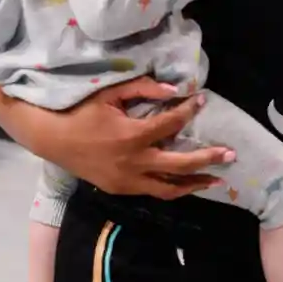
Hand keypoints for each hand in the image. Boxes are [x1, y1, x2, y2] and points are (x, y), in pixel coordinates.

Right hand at [50, 77, 232, 200]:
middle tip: (231, 155)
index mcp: (131, 136)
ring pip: (168, 189)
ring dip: (194, 184)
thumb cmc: (81, 112)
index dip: (189, 111)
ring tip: (216, 179)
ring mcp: (127, 181)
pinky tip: (186, 184)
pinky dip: (172, 188)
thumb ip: (144, 89)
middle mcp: (133, 163)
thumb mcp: (111, 94)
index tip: (202, 100)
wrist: (52, 139)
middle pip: (179, 166)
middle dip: (208, 160)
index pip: (170, 125)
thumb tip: (176, 90)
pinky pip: (152, 192)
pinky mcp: (121, 190)